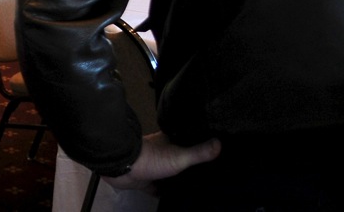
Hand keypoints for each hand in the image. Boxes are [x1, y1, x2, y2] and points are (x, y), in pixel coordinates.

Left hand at [106, 133, 220, 191]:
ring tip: (198, 190)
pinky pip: (158, 189)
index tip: (215, 158)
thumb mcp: (179, 156)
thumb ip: (199, 152)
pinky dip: (165, 193)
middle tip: (209, 179)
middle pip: (179, 161)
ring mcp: (152, 168)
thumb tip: (221, 143)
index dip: (198, 148)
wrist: (122, 166)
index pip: (187, 143)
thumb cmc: (152, 158)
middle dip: (190, 169)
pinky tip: (177, 199)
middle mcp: (161, 153)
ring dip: (178, 182)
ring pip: (169, 175)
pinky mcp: (145, 182)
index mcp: (168, 142)